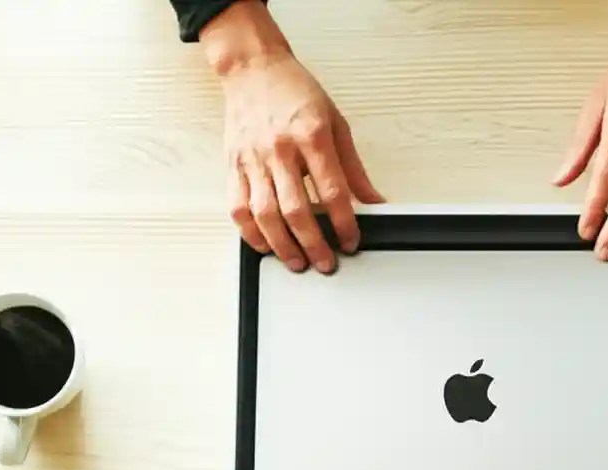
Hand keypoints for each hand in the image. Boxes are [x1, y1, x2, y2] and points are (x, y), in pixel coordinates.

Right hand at [202, 1, 383, 273]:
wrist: (253, 69)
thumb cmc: (296, 93)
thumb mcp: (336, 123)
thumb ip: (353, 167)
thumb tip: (374, 201)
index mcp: (312, 136)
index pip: (332, 191)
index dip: (345, 223)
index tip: (352, 241)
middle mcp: (281, 149)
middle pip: (297, 210)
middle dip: (314, 244)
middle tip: (326, 263)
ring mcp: (253, 159)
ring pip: (265, 214)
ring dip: (283, 245)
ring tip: (298, 262)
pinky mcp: (233, 165)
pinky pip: (238, 207)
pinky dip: (251, 232)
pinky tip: (265, 245)